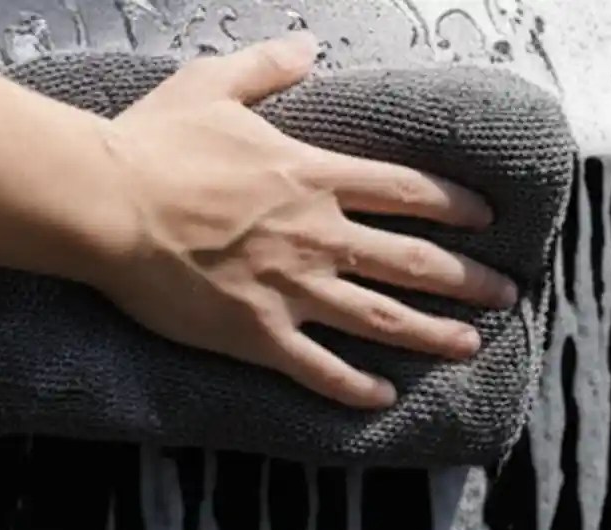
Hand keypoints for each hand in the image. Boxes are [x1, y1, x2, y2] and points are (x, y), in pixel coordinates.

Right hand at [88, 32, 516, 408]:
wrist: (103, 203)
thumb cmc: (153, 145)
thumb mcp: (213, 85)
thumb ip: (268, 68)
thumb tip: (308, 49)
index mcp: (313, 177)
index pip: (407, 191)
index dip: (456, 205)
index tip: (489, 220)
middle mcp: (317, 236)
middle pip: (413, 261)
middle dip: (468, 279)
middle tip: (507, 293)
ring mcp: (292, 288)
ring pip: (383, 318)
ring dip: (434, 334)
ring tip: (472, 345)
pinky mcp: (257, 333)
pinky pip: (317, 368)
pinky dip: (353, 387)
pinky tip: (383, 398)